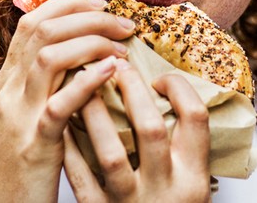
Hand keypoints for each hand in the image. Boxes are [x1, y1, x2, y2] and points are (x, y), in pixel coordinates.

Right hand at [0, 0, 135, 202]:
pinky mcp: (36, 144)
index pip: (32, 21)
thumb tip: (85, 52)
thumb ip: (48, 82)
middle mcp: (9, 91)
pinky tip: (113, 73)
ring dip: (92, 42)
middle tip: (123, 23)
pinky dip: (88, 82)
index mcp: (9, 81)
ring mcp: (20, 116)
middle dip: (87, 16)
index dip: (68, 3)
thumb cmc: (26, 162)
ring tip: (124, 48)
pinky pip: (59, 104)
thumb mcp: (29, 114)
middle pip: (42, 29)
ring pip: (48, 57)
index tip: (102, 4)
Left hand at [63, 65, 211, 202]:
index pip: (196, 119)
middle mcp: (166, 189)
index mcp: (194, 177)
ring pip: (110, 152)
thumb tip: (169, 91)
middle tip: (116, 66)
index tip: (159, 77)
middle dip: (132, 90)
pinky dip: (69, 148)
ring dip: (94, 114)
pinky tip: (61, 123)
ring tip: (82, 84)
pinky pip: (81, 178)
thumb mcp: (190, 184)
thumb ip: (183, 147)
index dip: (178, 89)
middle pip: (152, 128)